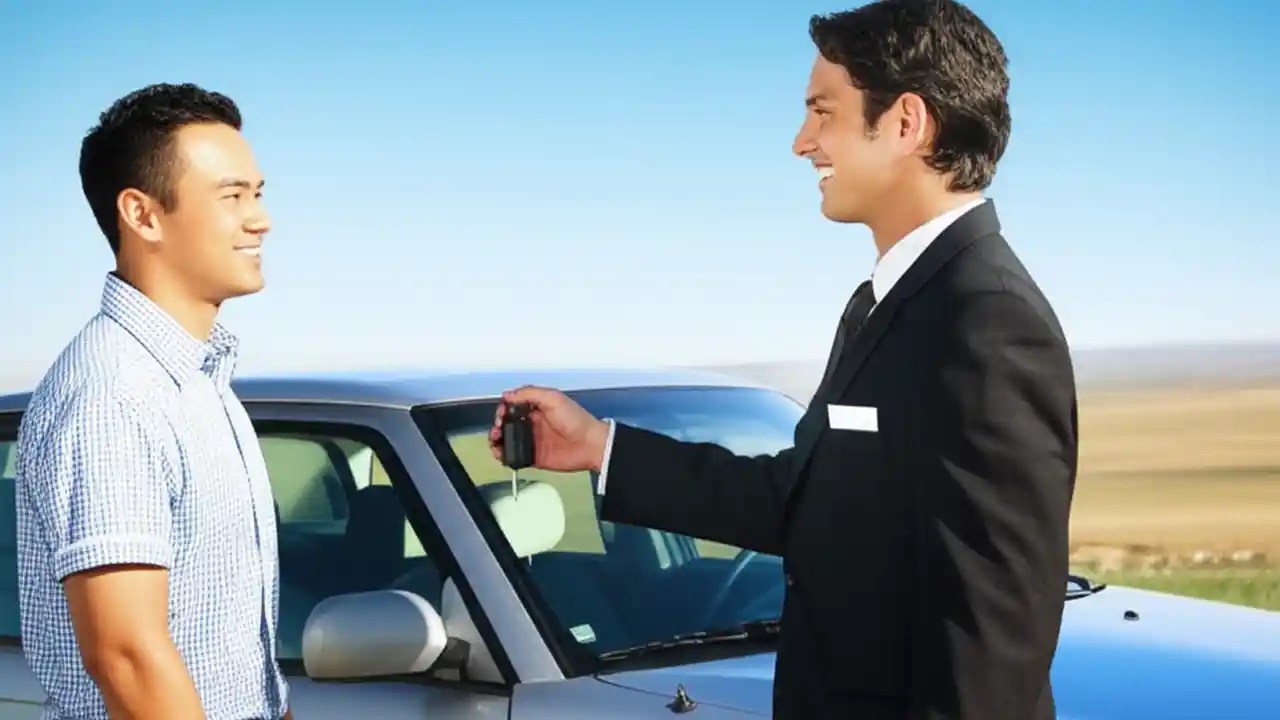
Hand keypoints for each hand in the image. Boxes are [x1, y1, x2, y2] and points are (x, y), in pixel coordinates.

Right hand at [489, 385, 609, 472]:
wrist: (590, 445)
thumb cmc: (575, 419)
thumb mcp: (553, 398)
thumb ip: (529, 394)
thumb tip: (507, 395)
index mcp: (537, 408)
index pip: (513, 406)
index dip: (503, 409)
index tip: (501, 413)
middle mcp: (533, 424)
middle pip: (507, 424)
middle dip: (497, 425)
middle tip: (497, 428)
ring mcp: (532, 441)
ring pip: (507, 440)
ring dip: (497, 440)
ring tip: (495, 441)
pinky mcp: (534, 457)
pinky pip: (514, 456)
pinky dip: (504, 455)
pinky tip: (500, 453)